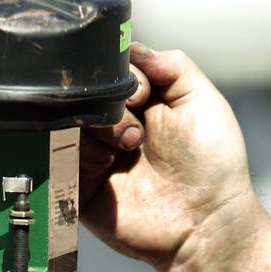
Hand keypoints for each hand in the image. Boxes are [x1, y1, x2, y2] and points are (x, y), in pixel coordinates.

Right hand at [80, 44, 260, 271]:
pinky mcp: (80, 192)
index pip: (106, 74)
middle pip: (82, 98)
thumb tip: (130, 47)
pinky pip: (57, 164)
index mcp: (138, 107)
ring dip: (95, 131)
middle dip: (106, 106)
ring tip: (125, 149)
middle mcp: (111, 131)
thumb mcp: (202, 101)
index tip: (141, 95)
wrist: (206, 224)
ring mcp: (94, 162)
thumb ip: (171, 64)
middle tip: (135, 129)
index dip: (117, 77)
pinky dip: (76, 156)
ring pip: (67, 127)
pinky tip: (106, 163)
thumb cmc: (212, 166)